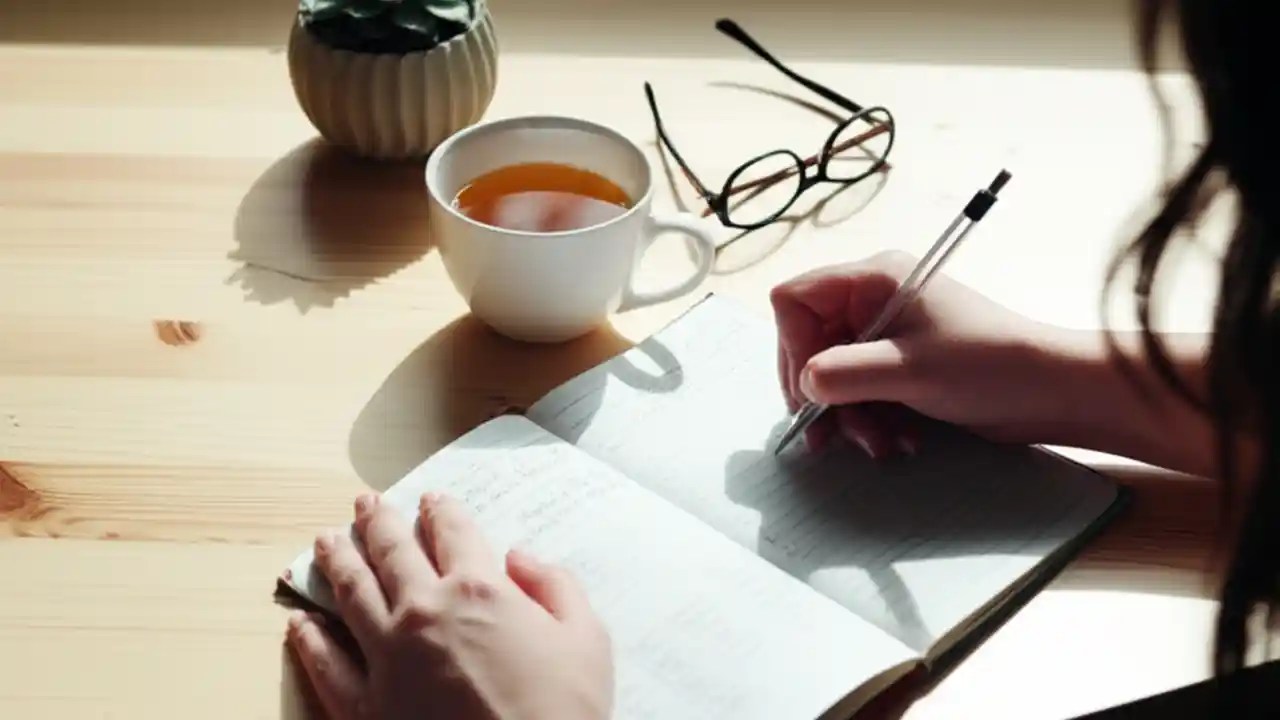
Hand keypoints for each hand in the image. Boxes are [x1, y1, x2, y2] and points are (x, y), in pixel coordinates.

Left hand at [286, 492, 612, 719]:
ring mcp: (387, 658)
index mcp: (479, 590)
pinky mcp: (365, 704)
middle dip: (377, 521)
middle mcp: (425, 612)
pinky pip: (328, 664)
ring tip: (325, 541)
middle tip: (365, 503)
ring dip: (337, 562)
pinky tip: (301, 623)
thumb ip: (557, 587)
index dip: (441, 510)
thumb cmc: (563, 712)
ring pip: (352, 594)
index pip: (453, 532)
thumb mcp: (586, 640)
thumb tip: (522, 558)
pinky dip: (311, 639)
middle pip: (391, 552)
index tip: (431, 499)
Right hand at [771, 250, 1081, 456]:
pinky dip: (870, 421)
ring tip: (878, 444)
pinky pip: (860, 393)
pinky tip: (897, 441)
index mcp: (873, 279)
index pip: (796, 300)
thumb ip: (845, 374)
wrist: (1052, 392)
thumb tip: (803, 385)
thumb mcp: (910, 370)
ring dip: (849, 416)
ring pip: (832, 376)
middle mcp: (874, 300)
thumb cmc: (989, 365)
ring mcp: (887, 335)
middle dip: (821, 394)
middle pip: (809, 344)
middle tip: (829, 436)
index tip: (810, 389)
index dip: (792, 345)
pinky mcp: (900, 366)